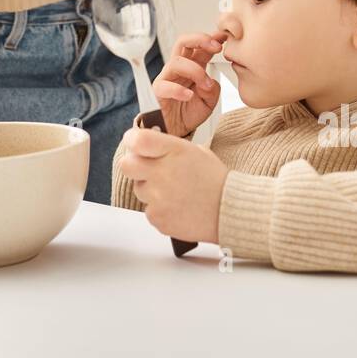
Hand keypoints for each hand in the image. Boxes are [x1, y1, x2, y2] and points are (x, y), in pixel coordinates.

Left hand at [119, 127, 228, 242]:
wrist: (230, 211)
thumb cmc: (215, 181)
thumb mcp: (194, 151)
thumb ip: (167, 147)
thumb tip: (145, 146)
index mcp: (173, 151)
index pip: (137, 140)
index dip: (132, 140)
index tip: (134, 142)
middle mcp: (162, 173)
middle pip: (127, 165)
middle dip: (134, 165)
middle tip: (147, 168)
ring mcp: (158, 197)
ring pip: (138, 189)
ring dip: (150, 189)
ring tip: (174, 192)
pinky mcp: (158, 218)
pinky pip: (148, 210)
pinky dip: (159, 209)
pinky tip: (177, 206)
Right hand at [153, 30, 225, 137]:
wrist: (175, 132)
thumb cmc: (189, 114)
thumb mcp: (209, 102)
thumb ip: (213, 89)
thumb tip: (209, 82)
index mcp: (193, 66)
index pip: (201, 46)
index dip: (212, 38)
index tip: (225, 36)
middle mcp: (179, 68)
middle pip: (183, 42)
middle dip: (200, 39)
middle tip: (216, 48)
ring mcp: (167, 78)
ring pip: (177, 61)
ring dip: (195, 71)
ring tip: (206, 86)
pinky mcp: (158, 91)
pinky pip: (165, 85)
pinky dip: (178, 89)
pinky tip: (189, 96)